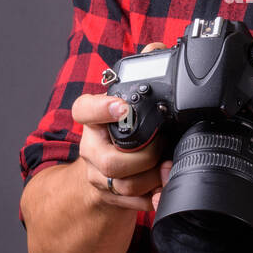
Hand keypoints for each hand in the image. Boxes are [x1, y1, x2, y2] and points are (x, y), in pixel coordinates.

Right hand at [72, 42, 168, 211]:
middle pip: (110, 160)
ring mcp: (98, 176)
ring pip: (124, 185)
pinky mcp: (111, 199)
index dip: (101, 108)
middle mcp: (91, 148)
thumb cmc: (122, 131)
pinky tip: (164, 189)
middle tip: (162, 147)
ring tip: (167, 167)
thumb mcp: (128, 103)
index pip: (84, 110)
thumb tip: (157, 48)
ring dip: (153, 179)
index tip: (122, 106)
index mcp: (94, 121)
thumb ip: (142, 73)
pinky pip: (134, 204)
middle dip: (144, 157)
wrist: (105, 173)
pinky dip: (154, 198)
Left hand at [151, 153, 252, 252]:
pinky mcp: (226, 205)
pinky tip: (172, 178)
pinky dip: (185, 194)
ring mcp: (232, 223)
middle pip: (208, 248)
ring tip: (159, 190)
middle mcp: (243, 236)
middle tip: (158, 206)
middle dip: (180, 234)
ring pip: (199, 226)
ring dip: (175, 209)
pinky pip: (202, 207)